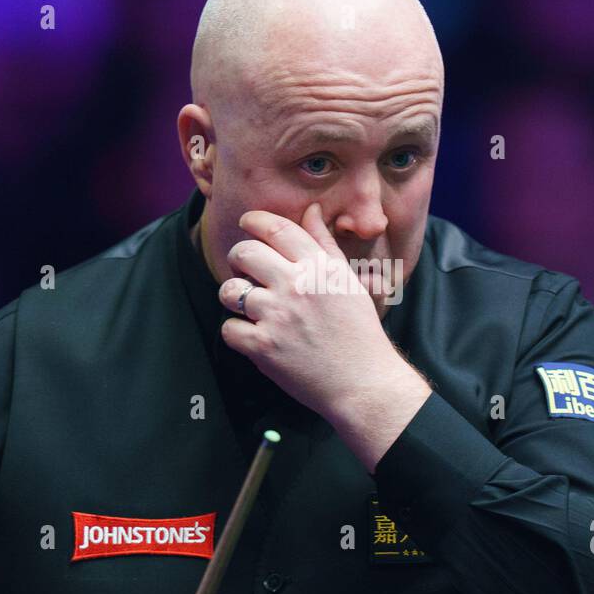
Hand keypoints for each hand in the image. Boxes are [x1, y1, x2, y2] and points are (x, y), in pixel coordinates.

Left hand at [218, 203, 431, 468]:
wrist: (364, 383)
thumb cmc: (359, 332)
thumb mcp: (347, 281)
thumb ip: (324, 244)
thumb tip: (311, 211)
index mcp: (319, 267)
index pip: (277, 228)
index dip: (255, 220)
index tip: (247, 223)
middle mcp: (296, 285)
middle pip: (244, 253)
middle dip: (238, 259)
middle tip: (245, 271)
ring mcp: (277, 316)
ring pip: (230, 291)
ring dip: (234, 297)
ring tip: (248, 306)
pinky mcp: (263, 347)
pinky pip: (229, 328)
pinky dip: (237, 333)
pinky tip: (254, 336)